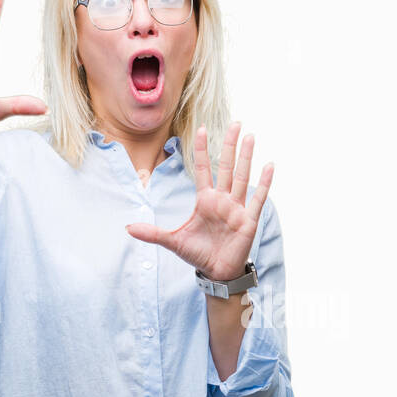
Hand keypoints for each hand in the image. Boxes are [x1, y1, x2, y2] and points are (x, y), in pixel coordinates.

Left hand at [125, 121, 273, 281]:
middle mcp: (222, 200)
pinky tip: (268, 165)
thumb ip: (152, 233)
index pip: (204, 169)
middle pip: (226, 166)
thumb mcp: (173, 241)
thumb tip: (128, 228)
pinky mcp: (248, 220)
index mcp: (205, 200)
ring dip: (246, 157)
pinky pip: (258, 198)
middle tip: (235, 122)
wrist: (216, 273)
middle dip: (229, 145)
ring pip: (241, 177)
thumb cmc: (198, 255)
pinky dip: (264, 183)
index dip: (202, 149)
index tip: (201, 128)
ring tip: (249, 137)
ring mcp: (237, 208)